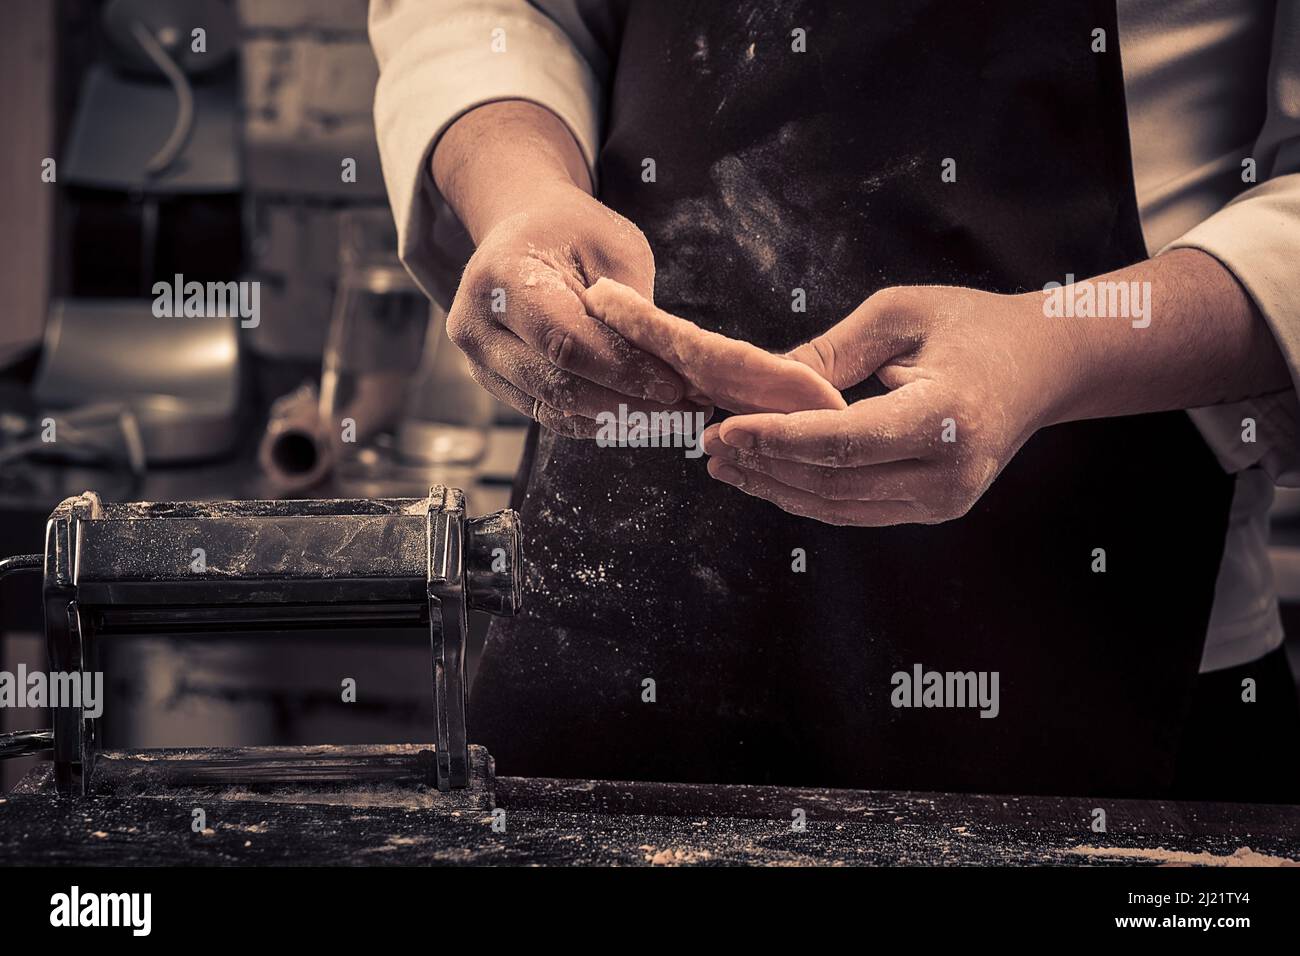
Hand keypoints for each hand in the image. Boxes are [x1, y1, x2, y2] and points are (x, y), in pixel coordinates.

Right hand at [448, 181, 697, 437]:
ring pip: (553, 409)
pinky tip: (636, 417)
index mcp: (501, 280)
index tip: (674, 386)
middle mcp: (478, 327)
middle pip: (556, 385)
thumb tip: (668, 367)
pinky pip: (548, 413)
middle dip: (626, 403)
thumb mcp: (611, 247)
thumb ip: (629, 306)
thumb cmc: (572, 230)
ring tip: (670, 417)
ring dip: (616, 418)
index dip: (622, 371)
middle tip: (684, 410)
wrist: (522, 228)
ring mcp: (480, 361)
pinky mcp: (496, 382)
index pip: (566, 341)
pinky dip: (596, 420)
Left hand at [702, 285, 1064, 525]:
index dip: (777, 440)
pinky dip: (806, 494)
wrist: (1045, 365)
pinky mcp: (934, 510)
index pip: (843, 441)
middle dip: (763, 464)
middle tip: (706, 444)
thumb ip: (830, 351)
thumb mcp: (901, 314)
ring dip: (775, 485)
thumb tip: (759, 383)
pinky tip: (766, 475)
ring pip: (838, 505)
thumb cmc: (973, 325)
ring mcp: (944, 501)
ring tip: (723, 463)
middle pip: (833, 481)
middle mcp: (949, 472)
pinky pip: (855, 509)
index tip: (722, 430)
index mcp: (947, 417)